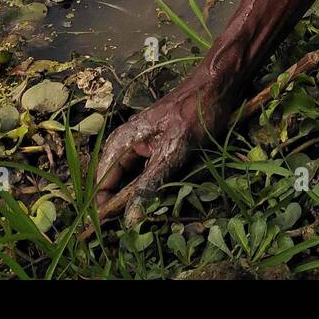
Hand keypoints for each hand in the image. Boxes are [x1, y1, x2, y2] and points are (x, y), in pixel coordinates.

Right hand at [94, 73, 228, 227]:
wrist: (216, 87)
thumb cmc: (195, 113)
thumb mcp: (173, 151)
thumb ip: (149, 184)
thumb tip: (129, 218)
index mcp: (122, 141)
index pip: (101, 182)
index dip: (101, 208)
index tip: (105, 231)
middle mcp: (127, 144)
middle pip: (114, 183)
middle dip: (118, 206)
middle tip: (126, 230)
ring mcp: (142, 147)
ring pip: (131, 181)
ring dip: (135, 199)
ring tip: (139, 220)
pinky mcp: (158, 150)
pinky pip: (147, 175)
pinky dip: (150, 189)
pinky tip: (156, 201)